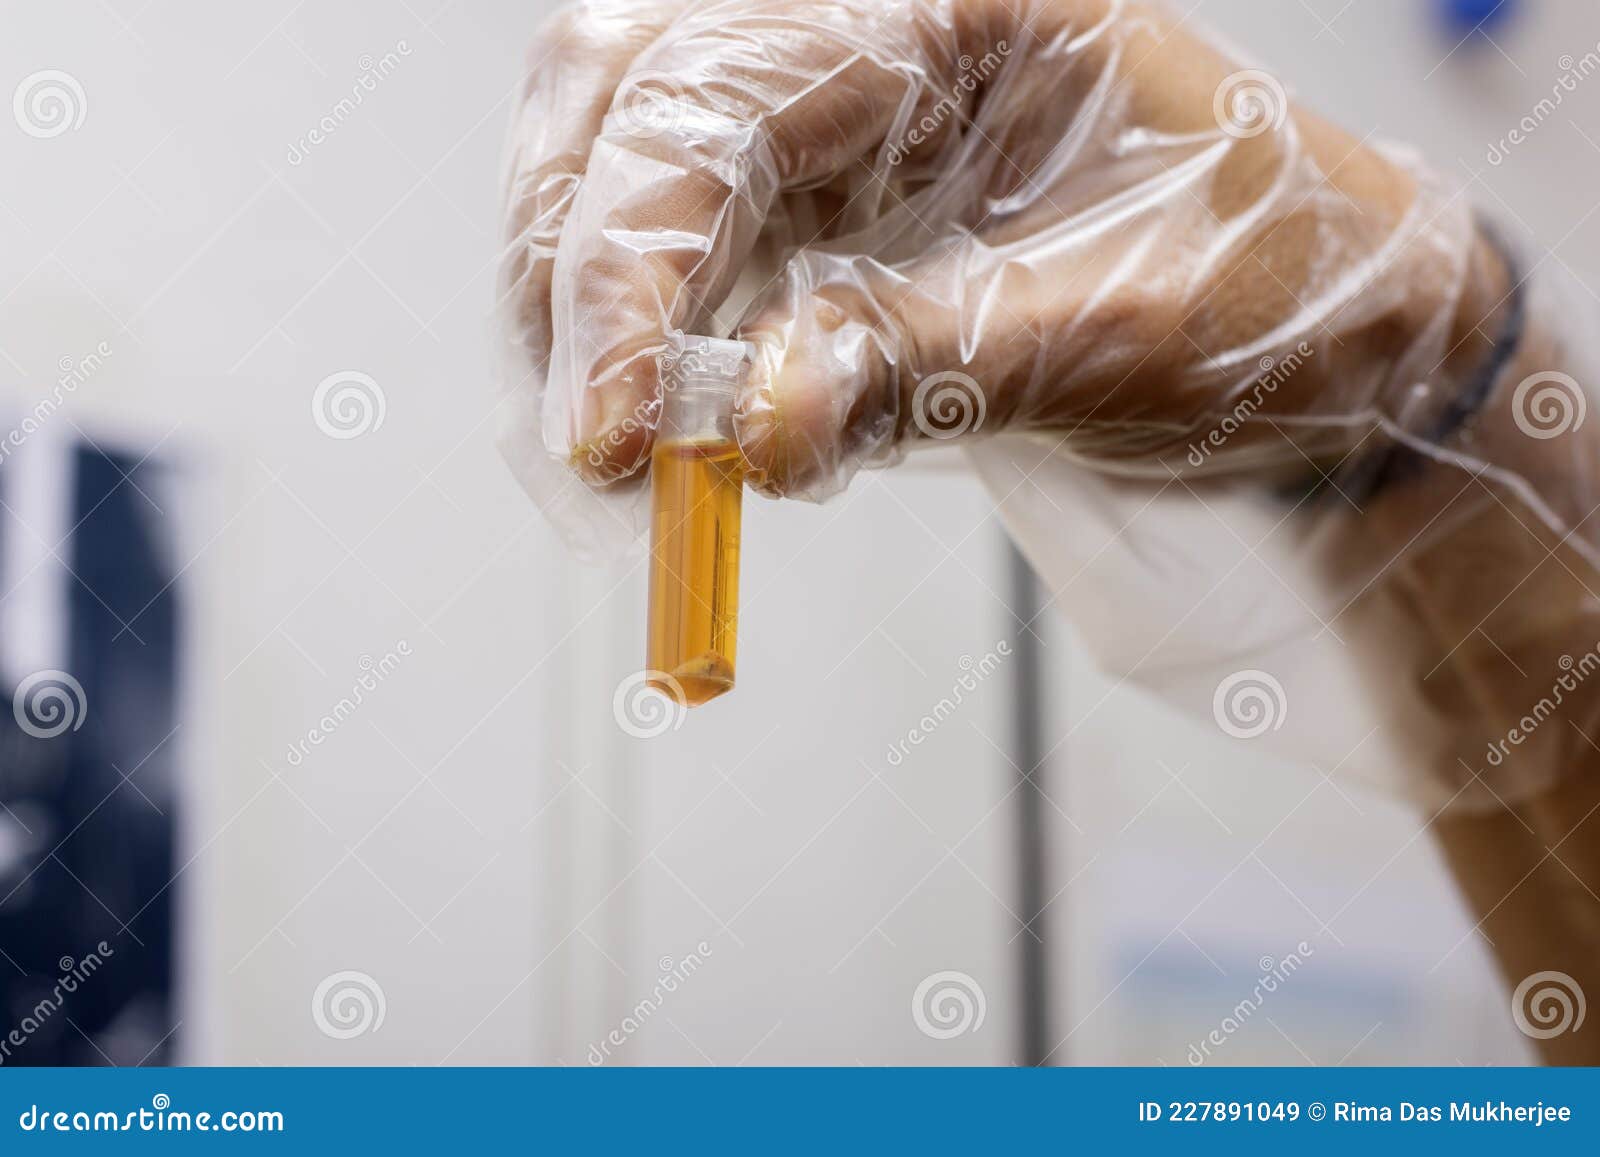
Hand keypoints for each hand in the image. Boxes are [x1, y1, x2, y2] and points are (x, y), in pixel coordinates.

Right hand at [498, 0, 1499, 510]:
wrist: (1322, 332)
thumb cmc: (1266, 300)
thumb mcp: (1123, 335)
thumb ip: (932, 365)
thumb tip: (755, 431)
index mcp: (956, 12)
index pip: (719, 99)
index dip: (631, 263)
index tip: (608, 434)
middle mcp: (872, 34)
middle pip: (625, 91)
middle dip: (571, 271)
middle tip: (589, 447)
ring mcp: (837, 114)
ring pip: (620, 155)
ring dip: (580, 304)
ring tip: (613, 453)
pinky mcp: (823, 202)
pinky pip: (680, 242)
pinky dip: (640, 336)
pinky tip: (664, 421)